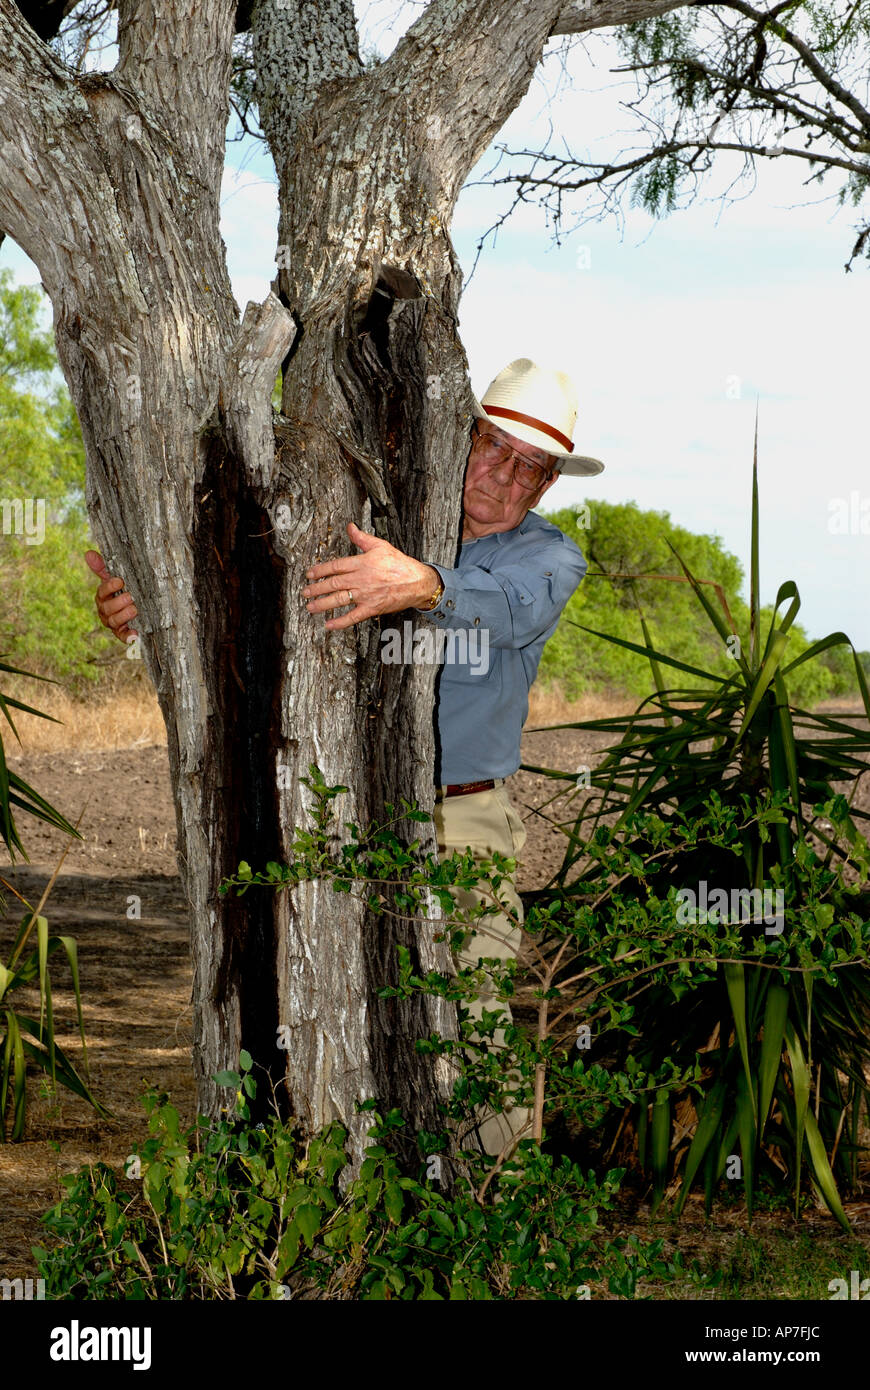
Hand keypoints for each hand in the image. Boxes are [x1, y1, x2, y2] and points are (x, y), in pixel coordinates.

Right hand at [85, 549, 138, 642]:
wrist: (135, 606)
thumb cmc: (121, 590)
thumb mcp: (113, 578)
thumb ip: (102, 567)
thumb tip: (88, 553)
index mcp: (102, 597)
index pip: (102, 592)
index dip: (109, 587)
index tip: (120, 580)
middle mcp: (105, 611)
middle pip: (107, 608)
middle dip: (118, 602)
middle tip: (131, 597)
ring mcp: (113, 623)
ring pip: (114, 622)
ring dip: (124, 616)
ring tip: (134, 610)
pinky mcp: (122, 633)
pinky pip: (123, 637)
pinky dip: (128, 636)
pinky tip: (135, 633)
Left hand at [303, 522, 439, 630]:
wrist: (417, 582)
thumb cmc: (400, 564)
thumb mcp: (380, 546)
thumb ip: (361, 538)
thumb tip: (350, 527)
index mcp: (361, 563)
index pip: (335, 566)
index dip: (320, 570)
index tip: (310, 574)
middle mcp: (360, 579)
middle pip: (333, 584)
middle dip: (316, 588)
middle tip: (305, 592)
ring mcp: (365, 595)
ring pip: (338, 600)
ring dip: (322, 604)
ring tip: (310, 607)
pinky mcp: (371, 608)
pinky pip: (352, 617)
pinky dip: (340, 622)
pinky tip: (328, 625)